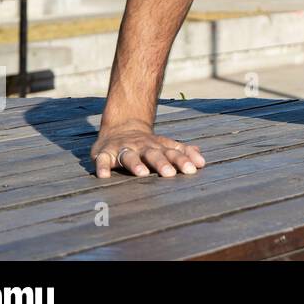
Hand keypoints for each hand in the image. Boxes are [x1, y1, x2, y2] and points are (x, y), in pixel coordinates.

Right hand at [91, 120, 205, 177]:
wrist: (121, 128)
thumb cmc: (148, 144)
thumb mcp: (165, 145)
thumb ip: (182, 152)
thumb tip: (202, 160)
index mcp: (158, 146)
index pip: (173, 152)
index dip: (183, 160)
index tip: (193, 169)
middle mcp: (142, 147)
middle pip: (153, 154)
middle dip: (161, 163)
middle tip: (170, 174)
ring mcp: (123, 149)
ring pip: (129, 156)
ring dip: (135, 164)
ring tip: (142, 173)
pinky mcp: (104, 154)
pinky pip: (102, 160)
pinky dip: (102, 167)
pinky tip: (104, 176)